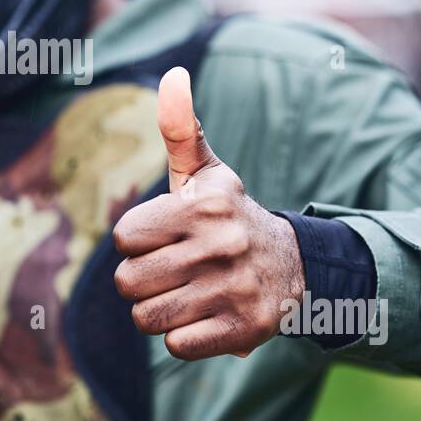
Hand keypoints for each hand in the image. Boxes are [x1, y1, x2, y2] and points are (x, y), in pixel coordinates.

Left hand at [112, 67, 304, 360]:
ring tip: (187, 293)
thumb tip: (174, 74)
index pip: (124, 237)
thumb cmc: (230, 216)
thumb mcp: (207, 173)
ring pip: (147, 317)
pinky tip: (205, 316)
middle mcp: (220, 247)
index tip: (166, 237)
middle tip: (174, 270)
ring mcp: (234, 290)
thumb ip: (180, 129)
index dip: (137, 241)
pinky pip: (176, 345)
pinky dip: (184, 336)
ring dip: (159, 311)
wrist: (295, 267)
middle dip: (143, 279)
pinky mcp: (245, 330)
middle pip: (129, 282)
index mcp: (203, 207)